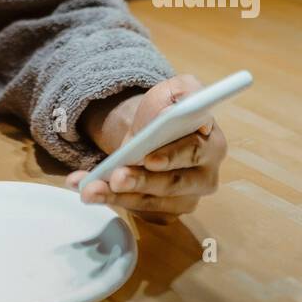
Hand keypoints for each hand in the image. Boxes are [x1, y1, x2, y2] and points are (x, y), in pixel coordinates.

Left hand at [66, 75, 227, 225]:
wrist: (150, 132)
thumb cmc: (166, 111)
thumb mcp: (174, 90)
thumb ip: (186, 90)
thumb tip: (189, 103)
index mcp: (212, 145)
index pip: (194, 153)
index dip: (172, 157)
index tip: (149, 159)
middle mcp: (205, 177)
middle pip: (172, 184)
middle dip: (141, 181)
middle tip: (115, 177)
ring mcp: (185, 199)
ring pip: (151, 202)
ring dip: (118, 196)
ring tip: (91, 189)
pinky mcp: (165, 212)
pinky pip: (137, 209)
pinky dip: (110, 200)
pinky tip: (88, 190)